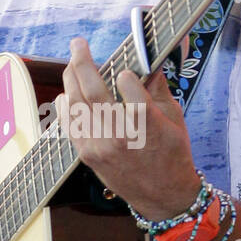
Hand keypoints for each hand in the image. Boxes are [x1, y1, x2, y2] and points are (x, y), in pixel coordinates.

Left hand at [57, 36, 200, 220]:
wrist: (164, 196)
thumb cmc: (173, 154)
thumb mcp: (175, 118)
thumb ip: (157, 88)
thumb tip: (147, 59)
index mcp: (147, 124)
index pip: (127, 83)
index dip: (124, 72)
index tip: (125, 70)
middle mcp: (120, 135)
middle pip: (92, 91)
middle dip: (81, 62)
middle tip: (78, 44)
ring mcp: (100, 147)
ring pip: (75, 106)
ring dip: (70, 82)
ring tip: (71, 66)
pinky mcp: (89, 156)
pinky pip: (70, 125)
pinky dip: (65, 107)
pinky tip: (66, 95)